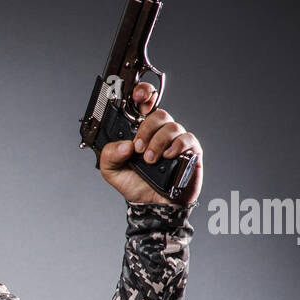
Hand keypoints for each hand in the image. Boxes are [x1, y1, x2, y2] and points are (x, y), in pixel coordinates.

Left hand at [99, 82, 202, 204]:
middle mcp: (160, 132)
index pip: (145, 104)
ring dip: (157, 142)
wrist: (152, 205)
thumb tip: (125, 144)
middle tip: (137, 148)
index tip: (138, 96)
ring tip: (149, 160)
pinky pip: (187, 139)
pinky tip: (166, 157)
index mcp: (141, 131)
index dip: (144, 93)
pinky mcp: (190, 151)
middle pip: (159, 114)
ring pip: (172, 126)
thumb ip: (109, 155)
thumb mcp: (111, 171)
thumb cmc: (135, 185)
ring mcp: (176, 140)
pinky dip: (175, 147)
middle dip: (146, 129)